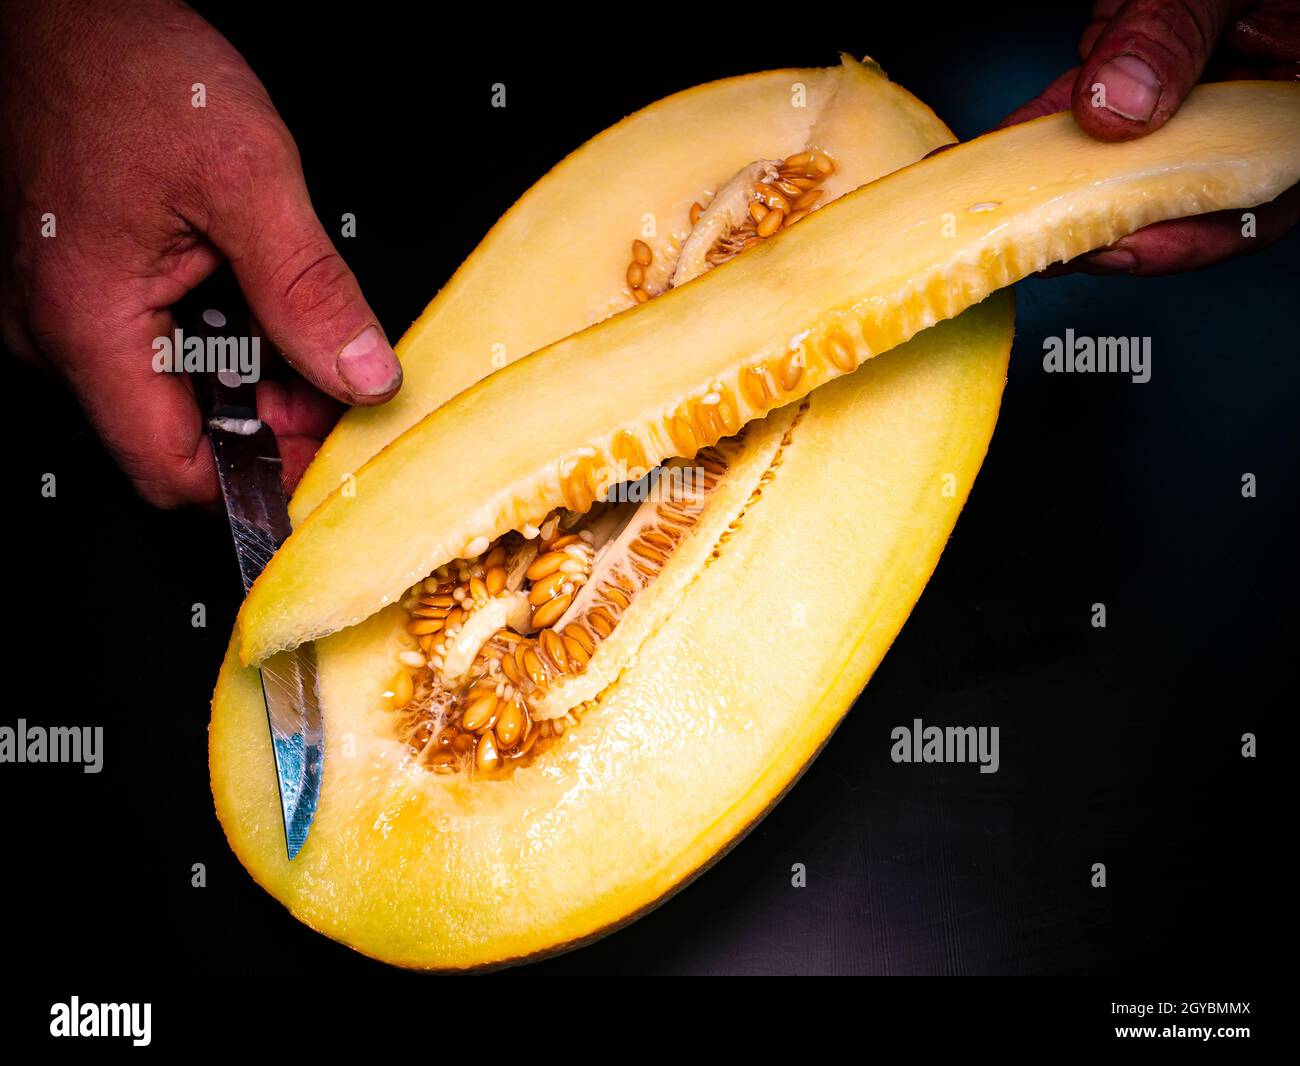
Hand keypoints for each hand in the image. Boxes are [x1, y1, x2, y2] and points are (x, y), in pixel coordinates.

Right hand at [0, 0, 401, 506]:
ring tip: (298, 320)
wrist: (70, 8)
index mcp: (87, 322)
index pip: (173, 470)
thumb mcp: (248, 176)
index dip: (260, 477)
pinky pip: (157, 347)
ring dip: (251, 375)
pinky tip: (254, 296)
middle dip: (270, 418)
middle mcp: (58, 333)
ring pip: (174, 393)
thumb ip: (309, 289)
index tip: (330, 458)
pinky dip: (220, 339)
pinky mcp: (80, 286)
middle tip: (337, 375)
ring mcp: (63, 312)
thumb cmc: (131, 69)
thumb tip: (364, 375)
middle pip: (180, 435)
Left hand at [1001, 0, 1299, 274]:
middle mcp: (1251, 112)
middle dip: (1116, 232)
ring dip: (1073, 195)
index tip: (1122, 249)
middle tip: (1046, 249)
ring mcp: (1196, 98)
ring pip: (1134, 171)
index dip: (1190, 239)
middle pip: (1188, 203)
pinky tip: (1000, 153)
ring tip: (1012, 215)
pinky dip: (1049, 135)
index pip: (1258, 201)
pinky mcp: (1145, 78)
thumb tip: (1114, 108)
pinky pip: (1095, 121)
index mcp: (1298, 105)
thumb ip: (1175, 34)